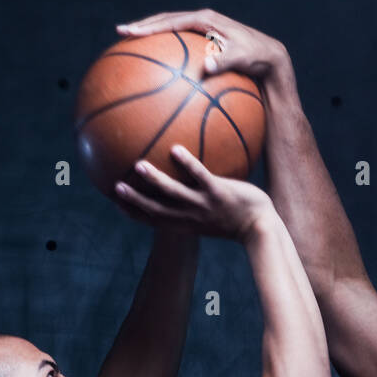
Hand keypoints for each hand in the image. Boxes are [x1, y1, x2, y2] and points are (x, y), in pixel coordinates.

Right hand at [114, 7, 288, 82]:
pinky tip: (159, 66)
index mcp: (205, 20)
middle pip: (165, 21)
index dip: (150, 27)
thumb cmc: (258, 57)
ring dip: (152, 36)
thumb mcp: (243, 58)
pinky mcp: (205, 42)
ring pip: (171, 30)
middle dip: (143, 27)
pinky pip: (181, 44)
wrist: (271, 58)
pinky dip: (168, 51)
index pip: (171, 21)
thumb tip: (206, 68)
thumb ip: (225, 61)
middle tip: (121, 33)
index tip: (131, 33)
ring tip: (132, 44)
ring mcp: (202, 31)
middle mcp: (201, 21)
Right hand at [114, 145, 272, 241]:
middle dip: (135, 201)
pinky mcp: (219, 192)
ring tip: (139, 166)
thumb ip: (196, 201)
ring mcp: (204, 205)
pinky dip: (188, 164)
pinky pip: (201, 176)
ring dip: (155, 181)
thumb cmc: (237, 218)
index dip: (134, 213)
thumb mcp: (212, 214)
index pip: (154, 221)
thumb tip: (187, 182)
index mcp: (186, 224)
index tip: (117, 203)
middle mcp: (191, 217)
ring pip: (175, 194)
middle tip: (116, 187)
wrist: (260, 227)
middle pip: (157, 210)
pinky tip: (176, 149)